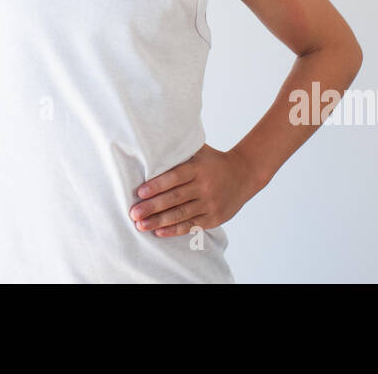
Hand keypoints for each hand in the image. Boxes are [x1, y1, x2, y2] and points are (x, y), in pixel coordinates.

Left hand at [129, 144, 252, 236]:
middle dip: (152, 207)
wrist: (244, 174)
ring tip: (140, 225)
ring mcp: (210, 203)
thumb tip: (149, 145)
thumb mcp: (199, 151)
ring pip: (181, 214)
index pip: (174, 177)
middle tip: (133, 213)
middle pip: (175, 198)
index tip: (139, 192)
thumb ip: (179, 152)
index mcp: (198, 168)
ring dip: (159, 221)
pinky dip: (175, 229)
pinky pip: (192, 225)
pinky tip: (159, 232)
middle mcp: (205, 186)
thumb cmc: (213, 161)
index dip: (156, 185)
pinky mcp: (215, 218)